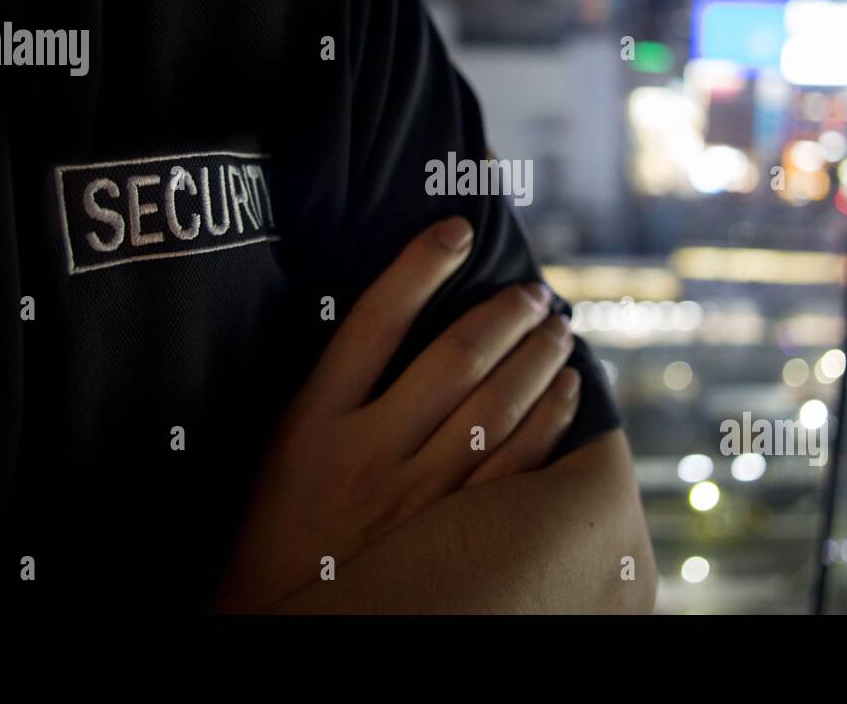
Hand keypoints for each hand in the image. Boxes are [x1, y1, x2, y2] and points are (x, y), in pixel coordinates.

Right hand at [212, 216, 582, 611]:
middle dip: (506, 313)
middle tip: (535, 290)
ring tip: (558, 327)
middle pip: (454, 358)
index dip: (419, 267)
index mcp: (314, 421)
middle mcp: (368, 452)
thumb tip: (397, 315)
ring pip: (496, 406)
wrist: (279, 616)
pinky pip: (516, 466)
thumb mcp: (287, 444)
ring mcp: (415, 495)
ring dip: (538, 356)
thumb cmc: (281, 521)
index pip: (374, 323)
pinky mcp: (452, 534)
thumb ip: (334, 386)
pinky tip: (567, 389)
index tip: (456, 231)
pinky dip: (550, 420)